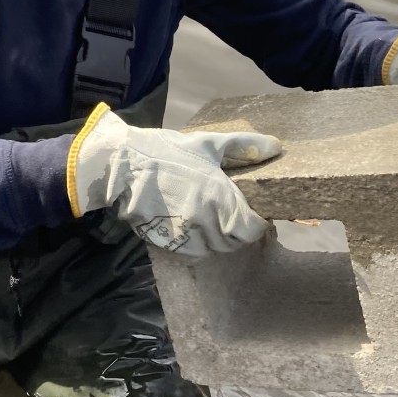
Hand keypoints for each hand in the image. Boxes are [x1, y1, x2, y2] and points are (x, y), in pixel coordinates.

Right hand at [66, 105, 282, 256]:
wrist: (120, 167)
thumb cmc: (166, 152)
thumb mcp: (207, 144)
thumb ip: (244, 146)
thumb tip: (276, 146)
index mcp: (221, 198)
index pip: (252, 229)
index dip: (255, 224)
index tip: (251, 215)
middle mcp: (206, 222)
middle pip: (233, 242)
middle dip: (235, 231)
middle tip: (229, 215)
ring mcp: (185, 235)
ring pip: (212, 249)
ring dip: (214, 239)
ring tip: (208, 220)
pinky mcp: (167, 243)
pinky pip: (191, 252)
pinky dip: (195, 244)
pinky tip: (189, 226)